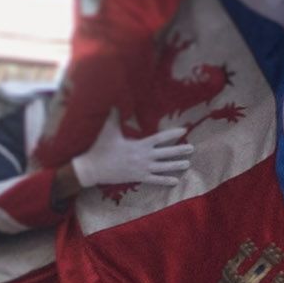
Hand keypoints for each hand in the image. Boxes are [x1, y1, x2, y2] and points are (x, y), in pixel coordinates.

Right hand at [75, 117, 197, 193]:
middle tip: (192, 148)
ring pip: (163, 167)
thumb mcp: (108, 131)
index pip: (160, 138)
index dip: (173, 134)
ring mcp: (142, 169)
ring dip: (176, 166)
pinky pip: (155, 180)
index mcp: (139, 145)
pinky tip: (175, 181)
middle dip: (180, 151)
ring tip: (188, 164)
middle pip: (166, 153)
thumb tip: (115, 101)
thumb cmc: (100, 148)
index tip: (184, 130)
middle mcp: (143, 157)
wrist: (91, 168)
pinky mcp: (138, 178)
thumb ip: (114, 116)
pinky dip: (165, 180)